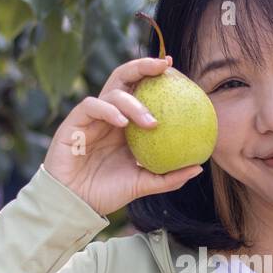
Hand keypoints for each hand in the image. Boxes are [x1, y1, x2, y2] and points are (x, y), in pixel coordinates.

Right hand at [43, 53, 204, 216]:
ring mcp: (91, 118)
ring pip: (111, 93)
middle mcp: (109, 116)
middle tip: (163, 66)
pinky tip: (123, 123)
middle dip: (142, 66)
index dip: (155, 76)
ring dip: (133, 102)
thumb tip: (198, 168)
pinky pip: (91, 106)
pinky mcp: (73, 124)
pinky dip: (108, 110)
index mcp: (125, 125)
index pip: (140, 91)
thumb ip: (169, 177)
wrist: (76, 205)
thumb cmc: (107, 193)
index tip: (175, 70)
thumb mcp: (143, 184)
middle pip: (124, 79)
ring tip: (151, 122)